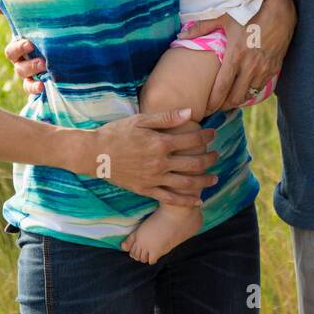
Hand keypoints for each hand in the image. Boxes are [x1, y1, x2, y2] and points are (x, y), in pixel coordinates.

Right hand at [0, 0, 46, 93]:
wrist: (71, 44)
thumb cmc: (47, 26)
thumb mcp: (34, 16)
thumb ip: (12, 8)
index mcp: (21, 46)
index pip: (12, 51)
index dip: (18, 48)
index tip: (29, 43)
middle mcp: (25, 61)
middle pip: (19, 68)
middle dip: (28, 65)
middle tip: (42, 61)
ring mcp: (34, 74)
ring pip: (26, 80)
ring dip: (33, 78)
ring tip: (46, 72)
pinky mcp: (45, 82)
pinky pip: (35, 90)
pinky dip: (36, 89)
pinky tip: (43, 87)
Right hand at [0, 0, 219, 206]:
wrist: (94, 154)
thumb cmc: (117, 133)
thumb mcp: (140, 120)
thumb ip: (166, 117)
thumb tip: (190, 113)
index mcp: (160, 142)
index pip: (191, 140)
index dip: (206, 136)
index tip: (213, 133)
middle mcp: (160, 162)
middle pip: (193, 163)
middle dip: (209, 159)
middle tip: (218, 155)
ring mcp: (153, 178)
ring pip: (185, 183)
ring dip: (203, 181)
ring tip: (214, 179)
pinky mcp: (146, 190)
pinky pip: (169, 198)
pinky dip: (185, 200)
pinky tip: (197, 200)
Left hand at [184, 0, 296, 113]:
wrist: (278, 11)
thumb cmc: (249, 13)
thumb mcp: (224, 18)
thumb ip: (202, 28)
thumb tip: (181, 36)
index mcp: (235, 56)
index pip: (222, 88)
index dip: (213, 101)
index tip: (207, 108)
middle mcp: (250, 66)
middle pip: (236, 97)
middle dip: (225, 105)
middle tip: (217, 106)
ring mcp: (264, 69)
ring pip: (249, 94)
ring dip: (239, 98)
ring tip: (230, 99)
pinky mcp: (274, 68)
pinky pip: (262, 87)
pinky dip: (252, 90)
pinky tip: (245, 88)